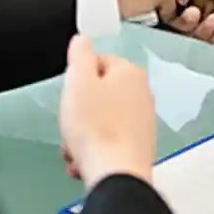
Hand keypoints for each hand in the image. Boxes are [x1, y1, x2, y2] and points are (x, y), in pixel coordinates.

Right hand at [58, 36, 155, 189]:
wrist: (115, 174)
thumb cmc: (97, 129)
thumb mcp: (78, 82)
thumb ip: (80, 55)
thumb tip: (82, 39)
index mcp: (130, 73)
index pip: (95, 63)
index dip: (76, 81)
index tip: (70, 97)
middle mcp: (142, 94)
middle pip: (97, 95)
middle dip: (78, 114)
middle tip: (71, 127)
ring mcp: (142, 121)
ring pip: (100, 121)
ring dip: (82, 136)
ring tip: (76, 149)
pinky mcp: (138, 146)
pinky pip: (108, 142)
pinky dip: (93, 152)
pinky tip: (85, 163)